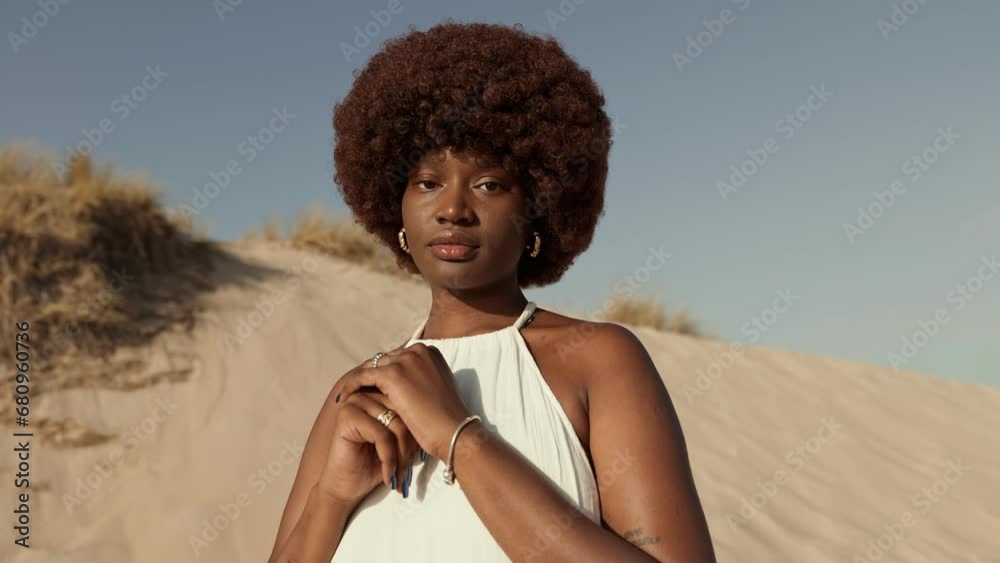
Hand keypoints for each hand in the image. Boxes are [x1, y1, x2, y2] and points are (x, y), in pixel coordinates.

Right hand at [316, 357, 422, 505]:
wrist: (349, 485)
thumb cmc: (377, 462)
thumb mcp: (402, 439)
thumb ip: (414, 421)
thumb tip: (445, 419)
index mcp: (383, 392)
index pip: (413, 403)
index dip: (417, 432)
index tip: (419, 458)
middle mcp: (369, 392)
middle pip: (406, 411)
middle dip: (411, 445)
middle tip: (408, 470)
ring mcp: (357, 401)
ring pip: (396, 423)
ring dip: (401, 455)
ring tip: (400, 475)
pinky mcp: (347, 415)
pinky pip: (381, 434)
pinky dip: (389, 458)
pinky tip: (388, 475)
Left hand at [337, 343, 471, 460]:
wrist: (453, 431)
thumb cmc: (448, 418)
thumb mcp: (437, 389)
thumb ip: (423, 378)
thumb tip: (407, 383)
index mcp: (429, 351)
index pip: (398, 358)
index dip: (385, 372)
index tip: (373, 387)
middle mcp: (417, 350)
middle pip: (384, 360)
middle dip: (371, 375)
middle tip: (357, 390)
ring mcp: (405, 360)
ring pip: (371, 366)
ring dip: (360, 380)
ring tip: (348, 394)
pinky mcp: (393, 374)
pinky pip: (363, 376)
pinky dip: (352, 385)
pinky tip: (344, 398)